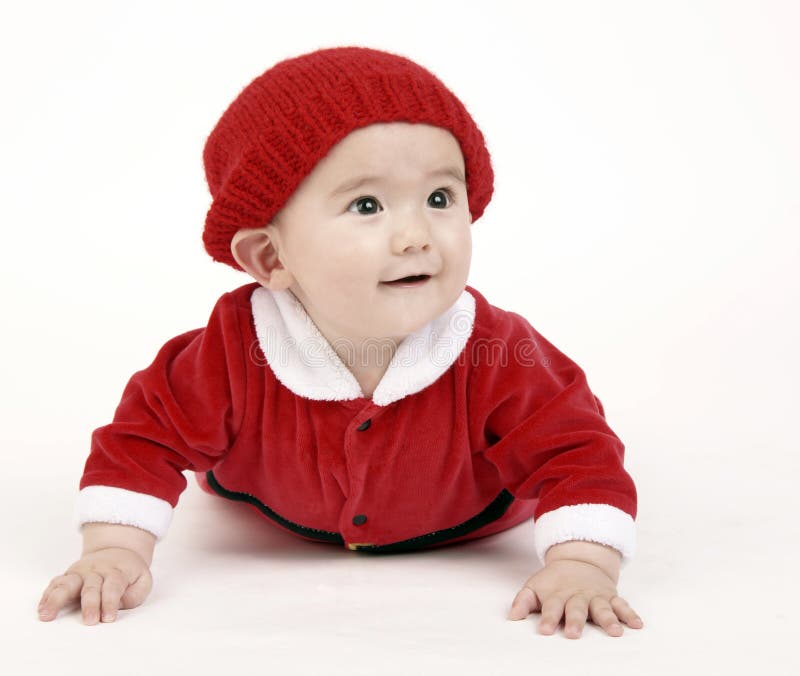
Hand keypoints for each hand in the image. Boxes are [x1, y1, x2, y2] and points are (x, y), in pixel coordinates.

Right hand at [38, 547, 152, 624]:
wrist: (117, 550)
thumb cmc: (130, 572)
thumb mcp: (143, 579)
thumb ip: (136, 593)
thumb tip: (120, 605)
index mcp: (117, 571)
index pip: (113, 586)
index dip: (111, 602)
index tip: (108, 618)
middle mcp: (97, 571)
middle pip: (91, 587)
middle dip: (90, 605)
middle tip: (89, 621)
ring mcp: (80, 572)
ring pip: (67, 584)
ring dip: (57, 599)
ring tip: (47, 615)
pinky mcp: (68, 575)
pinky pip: (56, 584)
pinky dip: (48, 596)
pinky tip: (42, 608)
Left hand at [508, 559, 642, 637]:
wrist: (579, 560)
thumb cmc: (554, 581)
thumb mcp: (535, 586)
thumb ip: (523, 601)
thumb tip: (512, 617)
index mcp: (557, 594)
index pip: (551, 607)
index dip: (547, 618)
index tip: (543, 631)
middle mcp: (577, 596)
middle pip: (577, 609)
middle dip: (575, 621)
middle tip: (573, 633)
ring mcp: (596, 596)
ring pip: (602, 608)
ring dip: (609, 619)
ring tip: (615, 632)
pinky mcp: (610, 596)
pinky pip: (622, 604)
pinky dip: (630, 614)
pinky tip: (637, 624)